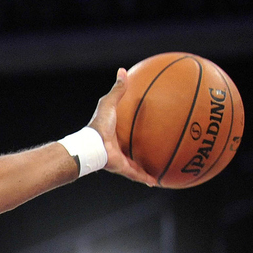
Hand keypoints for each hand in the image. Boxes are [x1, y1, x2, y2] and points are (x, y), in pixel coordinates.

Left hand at [88, 68, 157, 186]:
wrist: (93, 146)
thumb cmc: (99, 125)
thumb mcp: (108, 104)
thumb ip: (117, 90)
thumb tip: (122, 71)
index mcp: (116, 134)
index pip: (128, 130)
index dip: (136, 128)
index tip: (146, 125)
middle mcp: (119, 149)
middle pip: (133, 150)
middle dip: (143, 152)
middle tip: (156, 150)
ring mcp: (121, 160)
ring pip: (136, 166)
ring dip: (146, 169)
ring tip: (159, 170)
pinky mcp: (123, 168)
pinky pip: (137, 174)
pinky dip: (145, 178)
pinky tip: (156, 182)